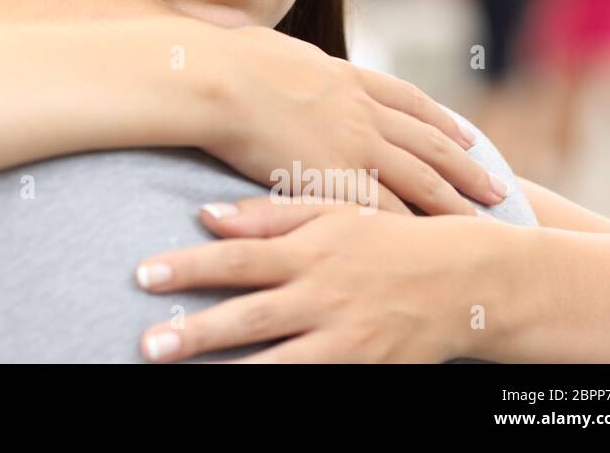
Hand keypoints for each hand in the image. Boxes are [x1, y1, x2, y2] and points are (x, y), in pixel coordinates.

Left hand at [133, 196, 504, 362]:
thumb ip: (267, 215)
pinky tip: (244, 399)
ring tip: (185, 383)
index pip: (238, 258)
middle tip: (147, 344)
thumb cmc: (385, 238)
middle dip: (196, 332)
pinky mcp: (365, 370)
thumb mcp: (332, 211)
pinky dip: (282, 392)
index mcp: (310, 251)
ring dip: (230, 375)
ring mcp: (346, 338)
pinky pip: (315, 386)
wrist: (466, 280)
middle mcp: (323, 296)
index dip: (189, 267)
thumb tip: (204, 213)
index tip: (143, 275)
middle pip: (250, 316)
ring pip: (280, 364)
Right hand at [200, 26, 508, 215]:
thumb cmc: (226, 60)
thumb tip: (266, 51)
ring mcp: (354, 144)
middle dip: (468, 166)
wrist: (217, 81)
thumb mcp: (268, 46)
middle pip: (430, 143)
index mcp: (346, 76)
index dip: (440, 120)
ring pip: (421, 180)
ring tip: (480, 223)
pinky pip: (386, 209)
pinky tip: (428, 248)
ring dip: (454, 203)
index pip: (408, 100)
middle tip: (498, 187)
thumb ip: (283, 58)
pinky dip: (412, 228)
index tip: (466, 135)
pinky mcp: (336, 178)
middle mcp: (362, 110)